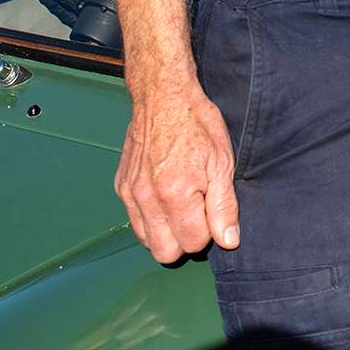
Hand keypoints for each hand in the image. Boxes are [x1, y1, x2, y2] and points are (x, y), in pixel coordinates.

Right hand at [115, 83, 239, 262]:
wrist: (163, 96)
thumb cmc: (197, 124)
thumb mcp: (222, 162)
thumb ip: (224, 206)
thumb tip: (229, 240)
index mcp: (175, 193)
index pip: (194, 243)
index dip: (209, 232)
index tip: (213, 211)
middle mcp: (147, 198)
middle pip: (165, 252)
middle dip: (185, 241)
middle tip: (198, 215)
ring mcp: (130, 194)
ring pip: (146, 241)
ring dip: (166, 233)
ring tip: (182, 206)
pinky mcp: (121, 187)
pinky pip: (135, 221)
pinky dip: (151, 219)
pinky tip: (165, 198)